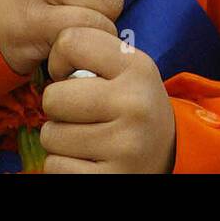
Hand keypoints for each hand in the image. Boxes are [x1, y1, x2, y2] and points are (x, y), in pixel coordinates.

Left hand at [39, 26, 176, 173]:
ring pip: (50, 136)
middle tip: (80, 112)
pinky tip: (87, 160)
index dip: (60, 59)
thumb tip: (49, 53)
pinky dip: (63, 165)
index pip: (69, 42)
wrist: (170, 153)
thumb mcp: (127, 66)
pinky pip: (55, 167)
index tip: (72, 75)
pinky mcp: (111, 179)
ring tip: (86, 137)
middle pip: (52, 97)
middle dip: (57, 106)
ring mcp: (124, 146)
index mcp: (137, 66)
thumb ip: (92, 51)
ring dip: (60, 138)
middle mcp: (134, 104)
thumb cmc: (133, 103)